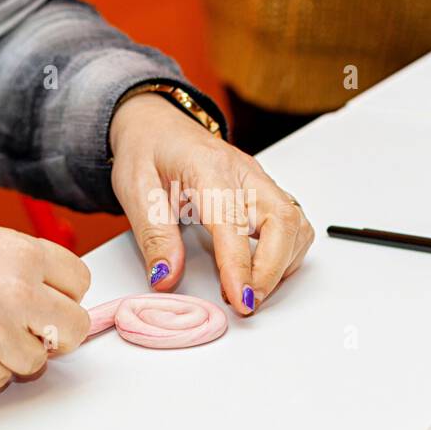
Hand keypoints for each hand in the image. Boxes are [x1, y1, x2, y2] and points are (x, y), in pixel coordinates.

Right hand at [0, 204, 90, 388]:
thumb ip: (13, 265)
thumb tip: (38, 293)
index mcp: (23, 255)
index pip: (79, 282)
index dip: (65, 295)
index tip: (53, 301)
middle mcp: (19, 295)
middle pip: (75, 329)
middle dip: (60, 334)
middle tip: (37, 332)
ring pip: (36, 362)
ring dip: (16, 354)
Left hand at [109, 93, 312, 315]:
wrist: (156, 126)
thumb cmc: (146, 152)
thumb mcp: (135, 191)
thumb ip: (154, 237)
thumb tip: (165, 278)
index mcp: (208, 167)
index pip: (234, 222)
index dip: (240, 266)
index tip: (240, 300)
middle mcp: (244, 172)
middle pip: (283, 221)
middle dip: (272, 271)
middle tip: (247, 303)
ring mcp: (259, 180)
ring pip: (295, 224)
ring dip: (282, 263)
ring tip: (249, 287)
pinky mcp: (264, 191)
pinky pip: (293, 224)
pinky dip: (285, 253)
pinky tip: (259, 267)